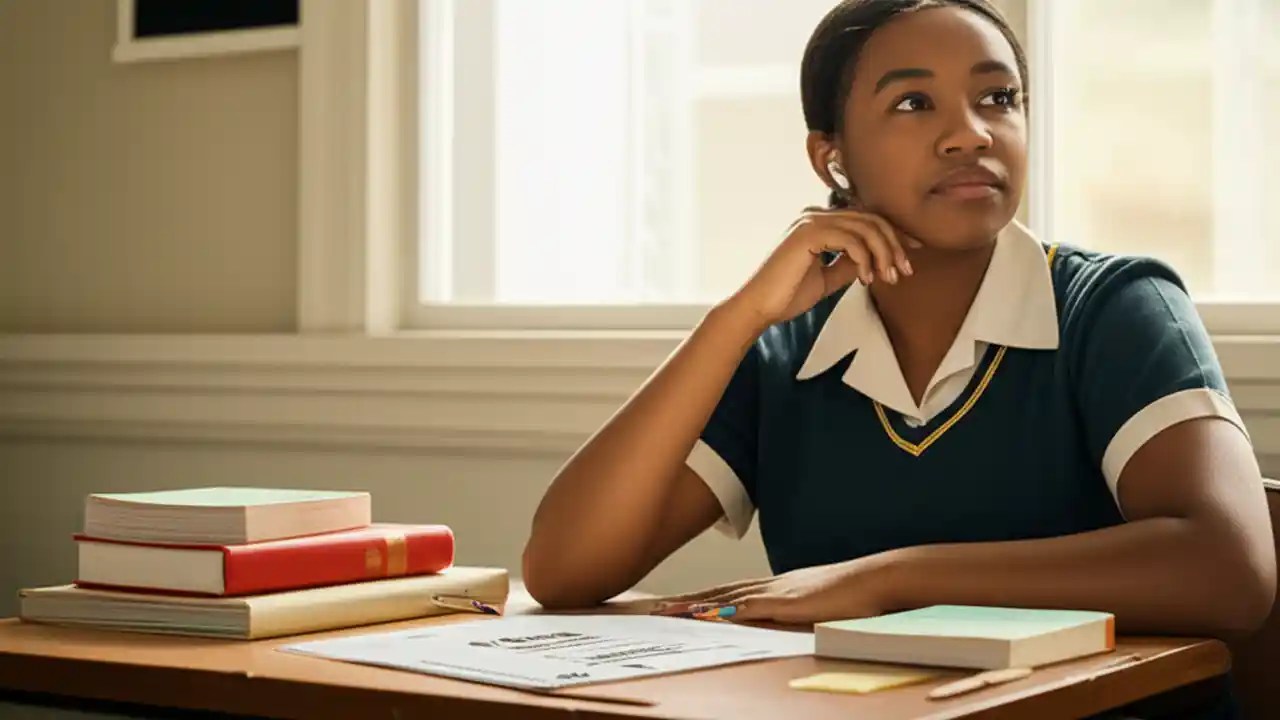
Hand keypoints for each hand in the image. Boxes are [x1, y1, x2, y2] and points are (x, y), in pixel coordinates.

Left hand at [651, 556, 895, 624]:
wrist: (880, 578)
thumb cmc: (857, 593)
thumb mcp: (819, 603)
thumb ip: (797, 609)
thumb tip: (780, 618)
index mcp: (777, 586)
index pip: (728, 592)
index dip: (698, 598)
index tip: (672, 604)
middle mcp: (771, 585)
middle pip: (718, 592)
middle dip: (683, 601)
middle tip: (652, 608)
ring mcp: (779, 592)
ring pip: (726, 597)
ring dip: (693, 605)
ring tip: (664, 611)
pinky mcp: (790, 603)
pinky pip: (751, 608)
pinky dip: (725, 611)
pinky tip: (706, 615)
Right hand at [724, 208, 921, 330]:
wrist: (759, 308)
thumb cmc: (787, 295)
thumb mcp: (828, 278)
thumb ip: (850, 264)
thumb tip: (875, 259)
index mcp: (819, 223)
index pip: (864, 220)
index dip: (892, 235)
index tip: (910, 255)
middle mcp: (816, 216)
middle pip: (870, 219)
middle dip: (894, 244)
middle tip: (905, 271)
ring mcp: (811, 222)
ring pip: (865, 227)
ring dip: (884, 253)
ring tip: (889, 278)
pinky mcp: (808, 233)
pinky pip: (851, 239)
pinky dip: (865, 259)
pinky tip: (866, 279)